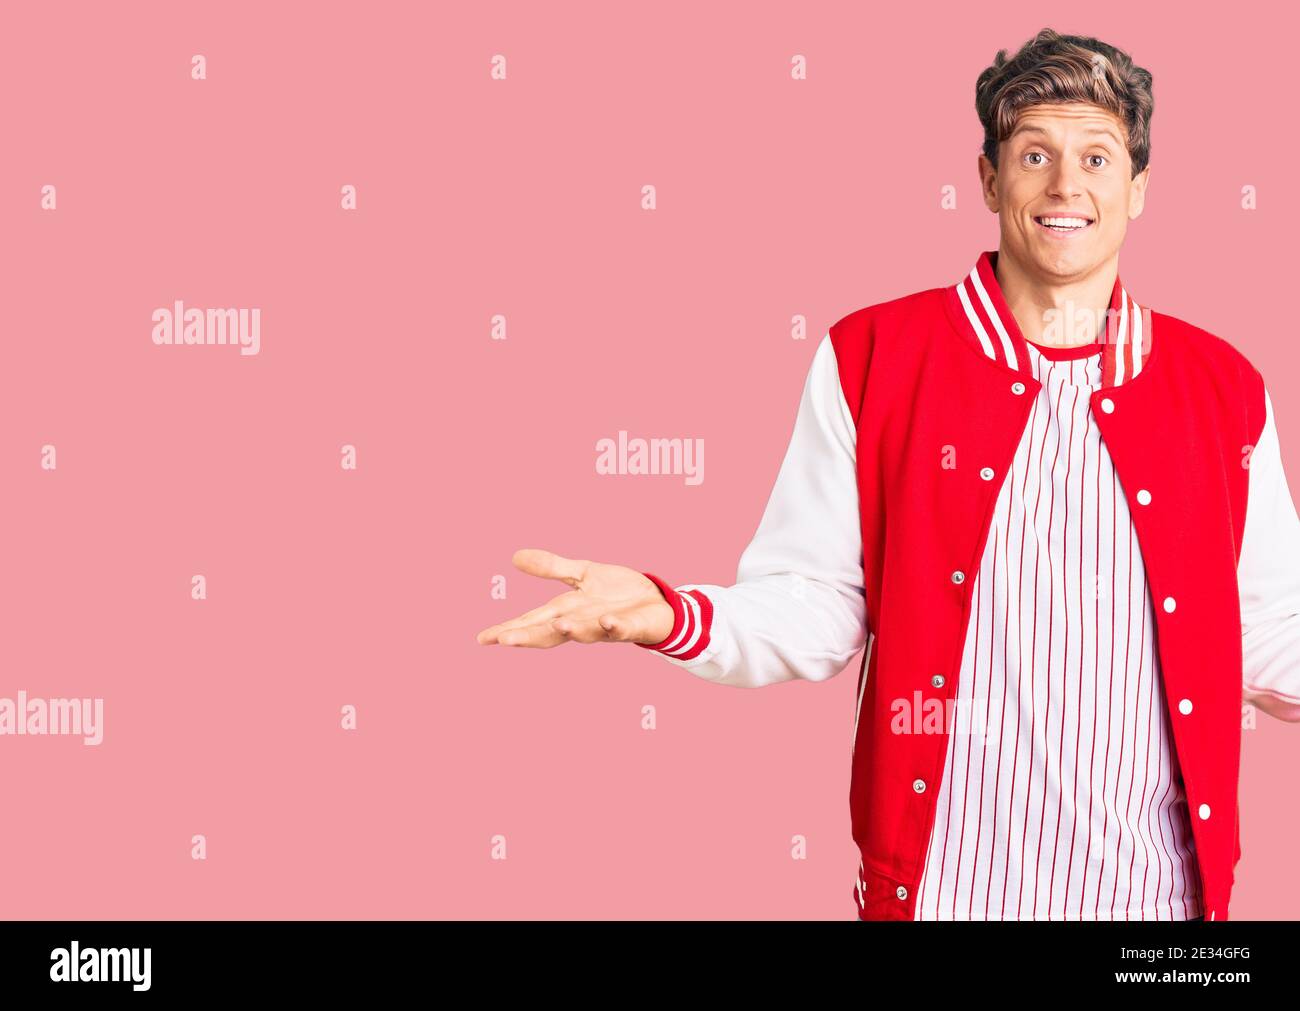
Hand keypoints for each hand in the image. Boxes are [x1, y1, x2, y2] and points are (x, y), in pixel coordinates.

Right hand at [475, 548, 675, 647]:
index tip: (483, 639)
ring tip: (558, 625)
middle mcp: (582, 623)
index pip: (531, 622)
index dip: (508, 629)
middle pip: (550, 632)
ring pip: (585, 633)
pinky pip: (621, 630)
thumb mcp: (581, 574)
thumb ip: (551, 568)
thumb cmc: (617, 593)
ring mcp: (605, 628)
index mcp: (567, 611)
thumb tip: (514, 557)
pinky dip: (613, 628)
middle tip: (504, 641)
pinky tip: (606, 622)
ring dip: (571, 630)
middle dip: (528, 637)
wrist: (657, 602)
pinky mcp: (631, 627)